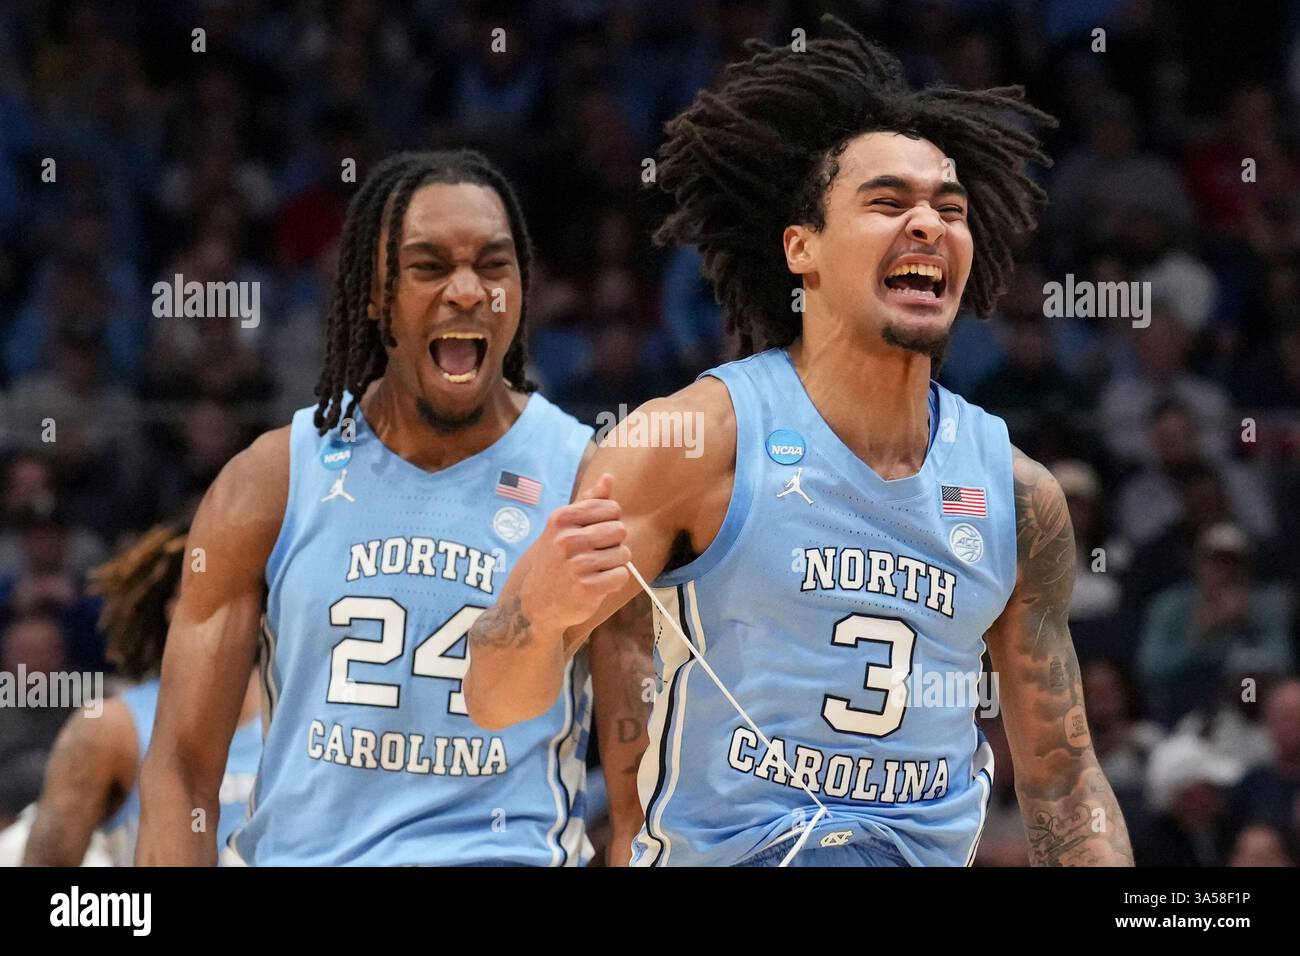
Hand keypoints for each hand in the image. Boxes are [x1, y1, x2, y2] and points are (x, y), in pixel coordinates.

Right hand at [521, 473, 629, 631]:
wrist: (536, 603)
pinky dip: (615, 580)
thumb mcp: (564, 526)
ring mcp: (577, 565)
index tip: (596, 533)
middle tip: (595, 554)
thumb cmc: (556, 559)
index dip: (610, 521)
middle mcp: (567, 539)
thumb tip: (609, 477)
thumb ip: (589, 501)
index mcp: (562, 519)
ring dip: (615, 563)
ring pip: (623, 554)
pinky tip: (597, 583)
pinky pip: (622, 575)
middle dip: (613, 543)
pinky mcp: (588, 588)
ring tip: (594, 569)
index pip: (611, 508)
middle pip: (620, 530)